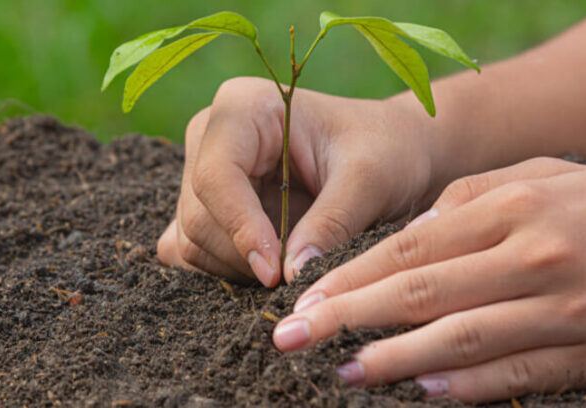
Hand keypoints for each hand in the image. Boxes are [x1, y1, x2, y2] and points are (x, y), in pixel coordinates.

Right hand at [157, 77, 439, 285]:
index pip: (216, 176)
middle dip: (246, 255)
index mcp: (242, 108)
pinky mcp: (204, 206)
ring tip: (295, 264)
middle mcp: (210, 136)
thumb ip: (331, 223)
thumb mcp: (370, 180)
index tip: (275, 272)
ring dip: (240, 268)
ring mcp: (201, 171)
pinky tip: (273, 267)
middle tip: (299, 274)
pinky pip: (194, 252)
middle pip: (199, 215)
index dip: (240, 229)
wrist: (393, 152)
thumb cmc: (386, 149)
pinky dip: (230, 271)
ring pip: (192, 240)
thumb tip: (292, 273)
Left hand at [274, 157, 585, 401]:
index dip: (351, 276)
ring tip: (342, 370)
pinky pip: (515, 376)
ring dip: (393, 359)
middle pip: (422, 293)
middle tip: (293, 337)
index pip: (410, 246)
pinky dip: (464, 387)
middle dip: (348, 318)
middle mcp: (534, 258)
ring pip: (461, 339)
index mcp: (512, 208)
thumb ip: (466, 198)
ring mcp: (563, 310)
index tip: (304, 298)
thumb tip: (403, 233)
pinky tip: (418, 390)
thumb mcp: (536, 177)